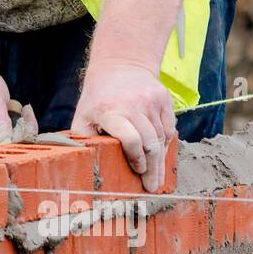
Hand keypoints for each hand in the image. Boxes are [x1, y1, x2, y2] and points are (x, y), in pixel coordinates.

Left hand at [72, 59, 177, 191]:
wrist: (120, 66)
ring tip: (158, 178)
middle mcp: (134, 103)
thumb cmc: (97, 100)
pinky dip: (166, 144)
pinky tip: (160, 156)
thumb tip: (85, 169)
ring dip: (161, 161)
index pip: (130, 138)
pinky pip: (169, 128)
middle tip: (152, 187)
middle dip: (153, 169)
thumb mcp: (83, 118)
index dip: (136, 158)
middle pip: (150, 142)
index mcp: (110, 110)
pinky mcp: (164, 99)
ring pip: (162, 137)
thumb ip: (85, 142)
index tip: (138, 172)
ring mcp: (152, 100)